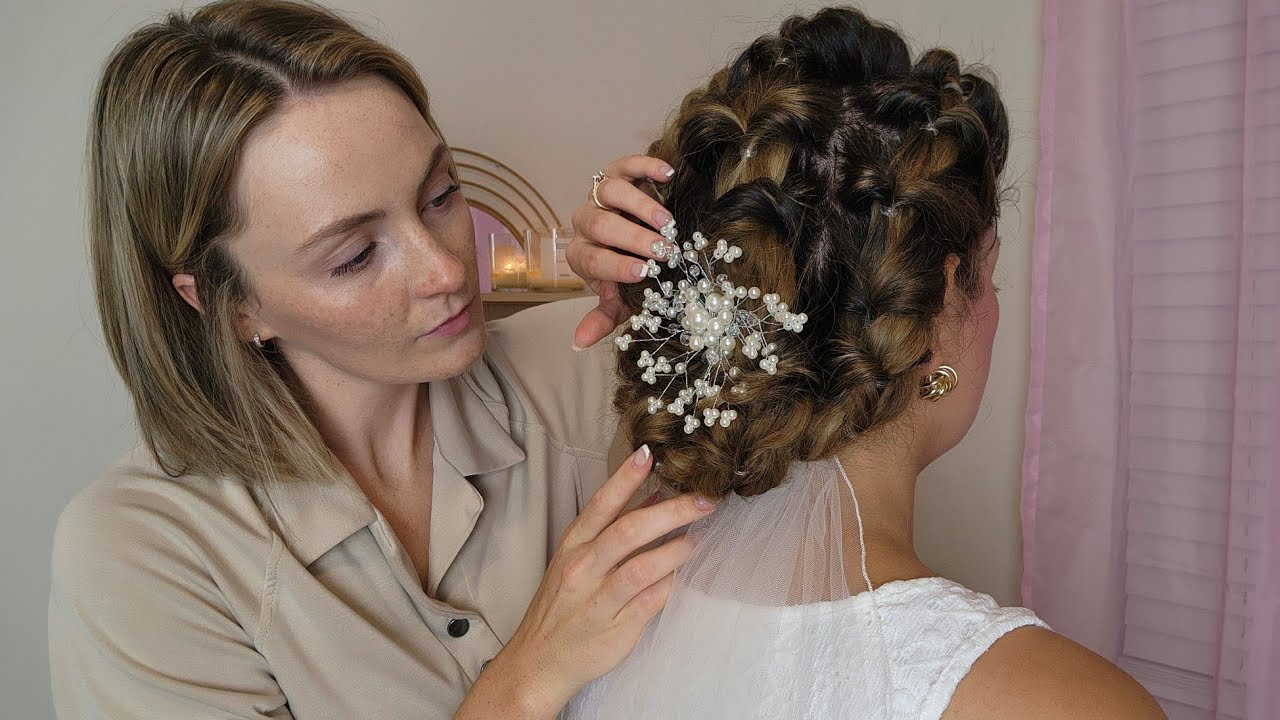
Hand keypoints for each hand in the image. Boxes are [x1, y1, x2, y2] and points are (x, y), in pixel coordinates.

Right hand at [467, 446, 713, 716]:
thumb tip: (653, 496)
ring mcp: (598, 600)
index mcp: (573, 547)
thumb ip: (613, 529)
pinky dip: (670, 585)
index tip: (650, 455)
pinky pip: (650, 602)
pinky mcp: (616, 629)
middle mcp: (583, 569)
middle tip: (703, 500)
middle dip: (671, 511)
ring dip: (676, 549)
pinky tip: (684, 575)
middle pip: (629, 531)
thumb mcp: (576, 560)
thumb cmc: (561, 608)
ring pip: (641, 567)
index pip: (601, 504)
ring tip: (697, 539)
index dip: (625, 478)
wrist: (538, 664)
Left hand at [568, 155, 674, 349]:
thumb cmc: (627, 270)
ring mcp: (600, 196)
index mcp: (584, 256)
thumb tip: (578, 344)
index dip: (615, 266)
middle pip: (601, 226)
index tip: (642, 272)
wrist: (634, 234)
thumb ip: (602, 316)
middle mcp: (586, 224)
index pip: (594, 260)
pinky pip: (627, 165)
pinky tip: (667, 174)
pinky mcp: (618, 173)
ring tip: (667, 221)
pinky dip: (645, 166)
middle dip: (631, 239)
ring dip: (639, 206)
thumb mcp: (619, 297)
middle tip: (662, 250)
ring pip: (611, 193)